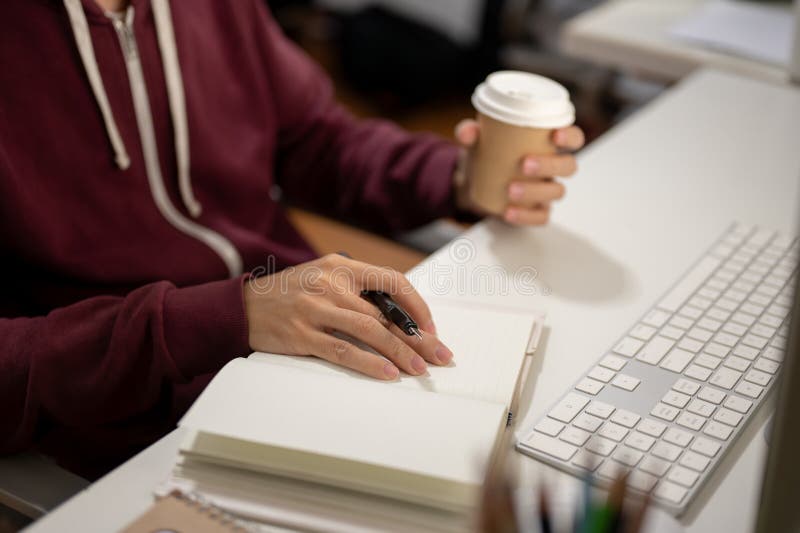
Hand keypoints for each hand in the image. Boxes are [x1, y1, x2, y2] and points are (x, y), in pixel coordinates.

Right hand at [243, 254, 452, 379]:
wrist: (242, 306)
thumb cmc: (290, 294)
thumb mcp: (323, 277)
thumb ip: (357, 290)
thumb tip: (400, 318)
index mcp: (341, 266)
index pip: (392, 281)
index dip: (416, 306)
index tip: (430, 328)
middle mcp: (331, 284)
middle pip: (385, 313)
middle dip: (418, 337)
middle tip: (441, 355)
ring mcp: (316, 309)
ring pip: (370, 331)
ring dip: (400, 353)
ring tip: (420, 369)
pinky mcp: (302, 334)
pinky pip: (343, 350)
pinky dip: (368, 363)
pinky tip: (387, 373)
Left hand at [453, 120, 584, 224]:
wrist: (473, 182)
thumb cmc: (485, 153)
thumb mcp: (475, 140)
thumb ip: (469, 132)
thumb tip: (467, 132)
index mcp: (547, 143)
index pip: (574, 138)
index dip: (571, 136)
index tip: (555, 135)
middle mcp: (552, 167)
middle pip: (568, 166)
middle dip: (550, 165)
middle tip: (525, 164)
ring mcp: (546, 190)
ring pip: (557, 192)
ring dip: (536, 191)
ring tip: (510, 189)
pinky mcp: (536, 211)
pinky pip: (540, 217)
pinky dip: (526, 216)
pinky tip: (508, 212)